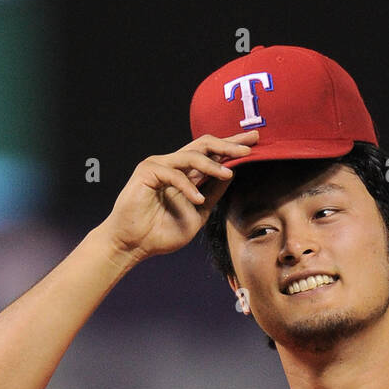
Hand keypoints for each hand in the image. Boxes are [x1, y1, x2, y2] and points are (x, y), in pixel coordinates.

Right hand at [101, 131, 258, 261]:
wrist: (133, 245)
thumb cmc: (160, 233)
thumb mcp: (197, 214)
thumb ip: (213, 195)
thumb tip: (231, 175)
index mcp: (185, 173)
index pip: (211, 154)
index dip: (232, 147)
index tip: (255, 143)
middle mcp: (173, 165)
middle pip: (204, 145)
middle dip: (228, 144)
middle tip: (249, 144)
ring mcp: (159, 165)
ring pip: (191, 155)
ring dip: (212, 164)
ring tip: (228, 173)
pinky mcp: (147, 172)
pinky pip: (173, 174)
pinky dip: (188, 187)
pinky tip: (197, 199)